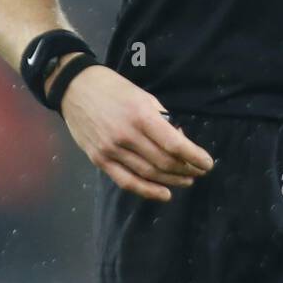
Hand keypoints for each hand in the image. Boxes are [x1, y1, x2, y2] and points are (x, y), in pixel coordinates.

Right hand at [56, 63, 214, 201]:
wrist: (74, 88)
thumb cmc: (113, 88)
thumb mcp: (143, 96)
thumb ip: (162, 120)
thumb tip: (179, 141)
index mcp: (140, 115)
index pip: (174, 144)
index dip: (194, 156)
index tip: (208, 163)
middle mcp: (126, 135)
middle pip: (163, 162)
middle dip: (187, 169)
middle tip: (199, 171)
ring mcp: (111, 149)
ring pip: (148, 173)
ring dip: (172, 180)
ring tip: (187, 180)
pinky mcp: (99, 159)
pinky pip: (126, 181)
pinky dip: (147, 191)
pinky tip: (164, 194)